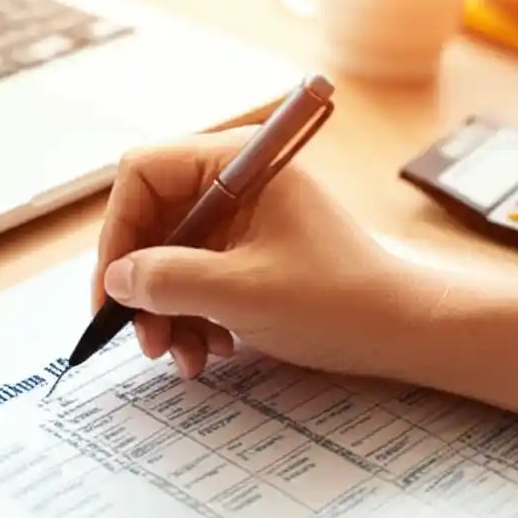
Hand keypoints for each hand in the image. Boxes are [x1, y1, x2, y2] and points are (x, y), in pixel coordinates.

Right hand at [92, 128, 449, 379]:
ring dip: (168, 310)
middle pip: (153, 219)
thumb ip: (168, 280)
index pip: (143, 173)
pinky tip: (211, 350)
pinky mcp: (249, 249)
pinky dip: (193, 315)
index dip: (118, 231)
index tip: (114, 291)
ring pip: (171, 255)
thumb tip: (116, 279)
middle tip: (146, 339)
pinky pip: (198, 275)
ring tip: (184, 356)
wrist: (403, 331)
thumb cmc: (337, 301)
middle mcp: (236, 178)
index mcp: (238, 161)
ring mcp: (243, 215)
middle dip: (144, 284)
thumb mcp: (241, 292)